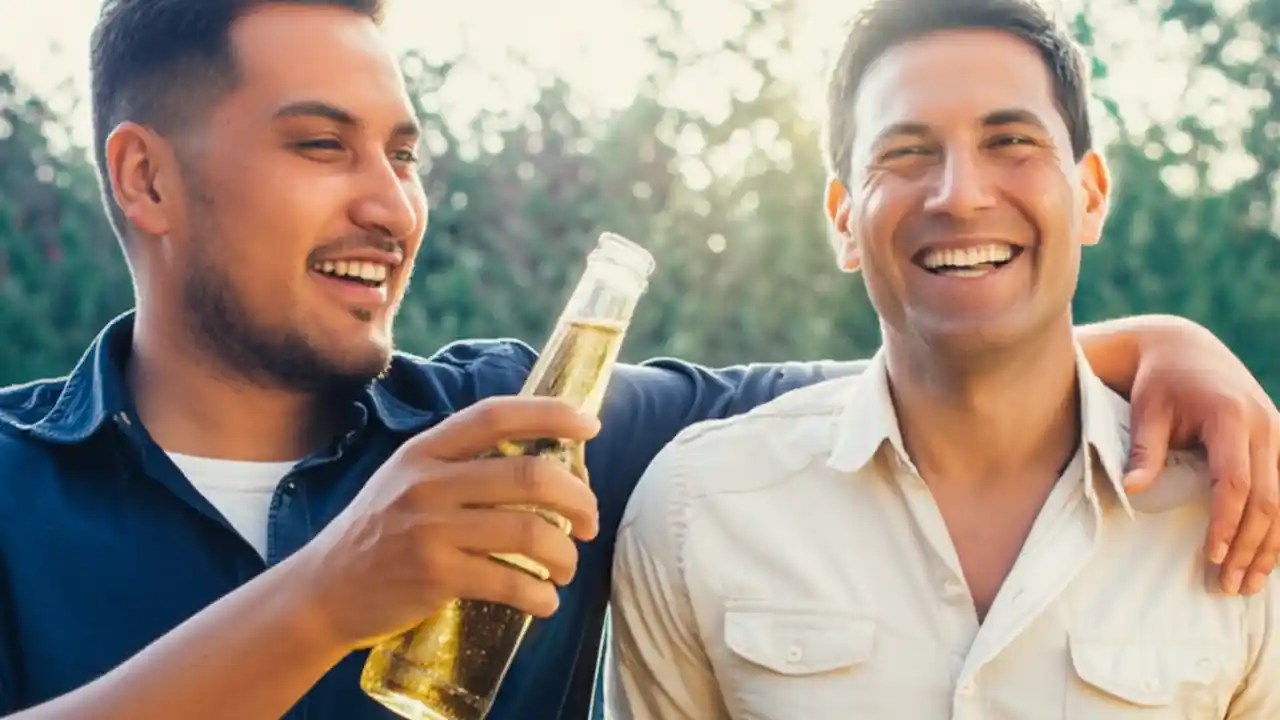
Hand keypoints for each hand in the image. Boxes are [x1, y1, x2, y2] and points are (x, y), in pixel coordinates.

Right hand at [297, 396, 601, 648]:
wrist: (323, 590)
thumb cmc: (381, 532)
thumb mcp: (408, 479)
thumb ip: (461, 465)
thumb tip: (545, 465)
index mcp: (426, 450)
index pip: (496, 415)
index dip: (550, 413)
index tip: (590, 426)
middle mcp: (427, 482)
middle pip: (529, 475)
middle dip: (577, 499)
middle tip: (590, 521)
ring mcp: (429, 529)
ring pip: (527, 531)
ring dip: (564, 554)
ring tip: (567, 567)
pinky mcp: (432, 575)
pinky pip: (507, 581)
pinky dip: (539, 596)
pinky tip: (545, 602)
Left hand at [1122, 321, 1279, 594]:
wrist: (1186, 350)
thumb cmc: (1160, 384)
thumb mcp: (1147, 411)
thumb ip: (1145, 451)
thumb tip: (1131, 490)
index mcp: (1230, 418)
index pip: (1235, 482)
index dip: (1227, 522)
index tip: (1213, 555)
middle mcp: (1265, 427)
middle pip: (1267, 498)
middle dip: (1251, 546)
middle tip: (1231, 585)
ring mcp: (1278, 435)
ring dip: (1270, 545)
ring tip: (1250, 584)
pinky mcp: (1279, 443)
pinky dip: (1279, 527)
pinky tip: (1268, 558)